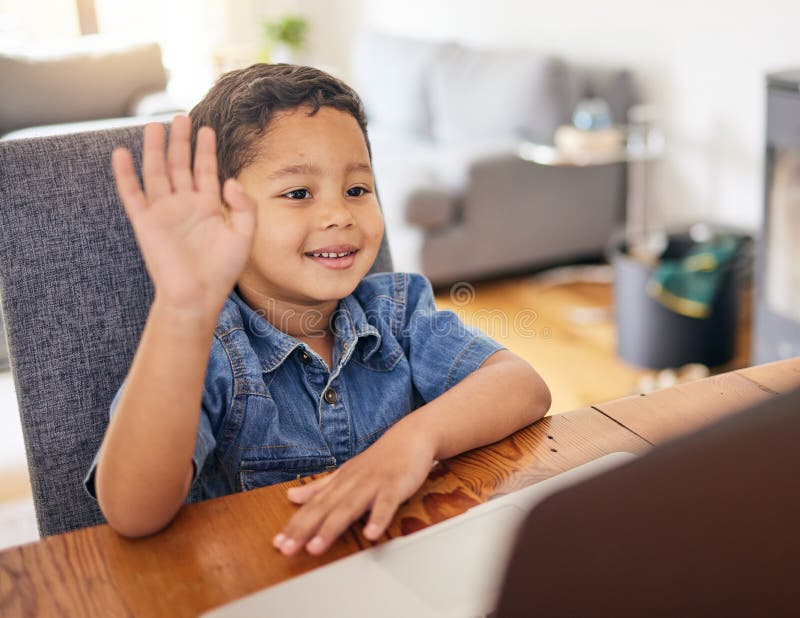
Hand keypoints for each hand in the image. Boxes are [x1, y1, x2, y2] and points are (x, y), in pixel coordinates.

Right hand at [112, 115, 255, 316]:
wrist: (197, 295)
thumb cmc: (222, 271)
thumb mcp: (244, 236)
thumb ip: (244, 206)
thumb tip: (229, 179)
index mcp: (209, 207)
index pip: (206, 171)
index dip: (205, 150)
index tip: (206, 129)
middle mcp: (185, 205)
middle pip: (180, 165)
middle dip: (180, 142)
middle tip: (181, 117)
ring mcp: (163, 212)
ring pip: (156, 172)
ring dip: (155, 150)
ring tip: (155, 126)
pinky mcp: (145, 222)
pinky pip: (132, 194)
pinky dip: (125, 174)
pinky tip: (121, 152)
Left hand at [272, 417, 437, 555]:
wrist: (411, 436)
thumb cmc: (379, 459)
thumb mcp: (346, 472)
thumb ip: (320, 486)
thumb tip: (292, 496)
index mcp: (340, 482)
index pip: (313, 506)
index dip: (295, 525)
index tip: (278, 543)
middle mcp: (352, 482)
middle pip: (325, 508)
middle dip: (304, 530)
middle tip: (287, 549)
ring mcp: (373, 483)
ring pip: (349, 507)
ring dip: (332, 527)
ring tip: (316, 547)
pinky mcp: (395, 485)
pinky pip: (386, 503)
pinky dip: (378, 518)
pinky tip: (370, 534)